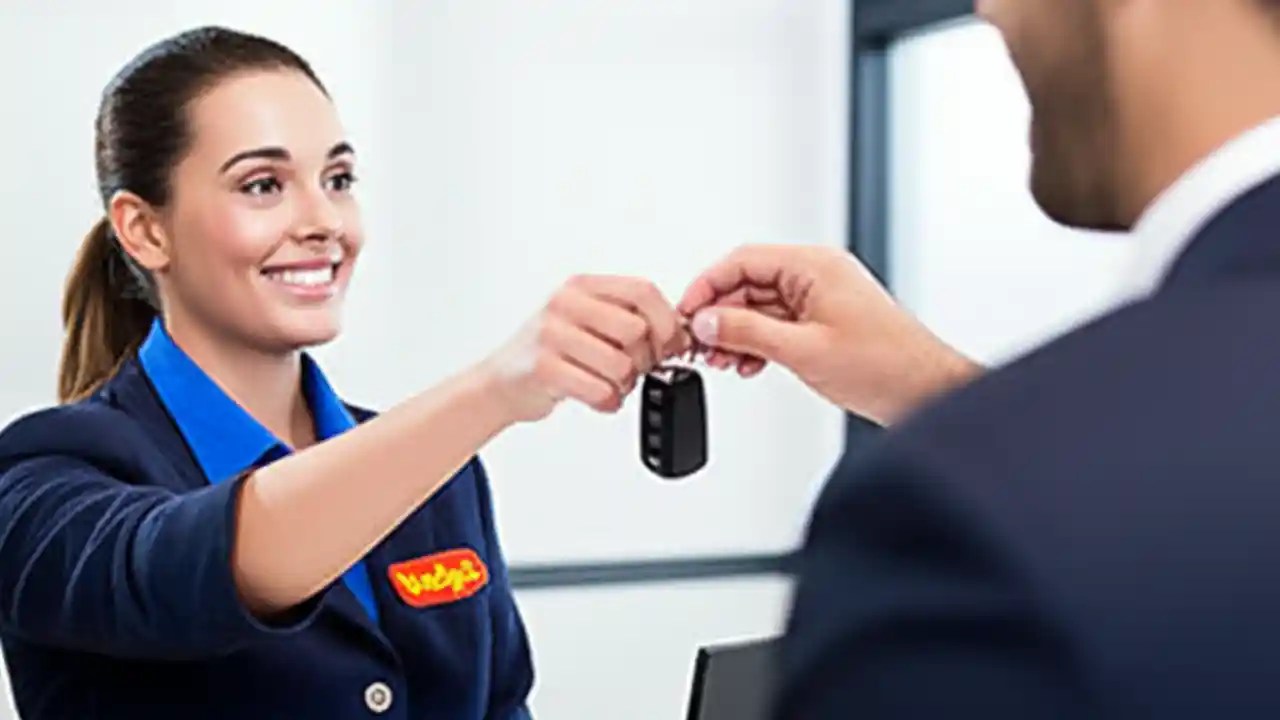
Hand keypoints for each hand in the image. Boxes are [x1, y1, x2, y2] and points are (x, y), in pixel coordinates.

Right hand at [481, 275, 691, 422]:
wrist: (500, 383)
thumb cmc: (550, 353)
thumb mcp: (586, 321)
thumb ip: (627, 318)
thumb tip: (679, 333)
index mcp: (582, 286)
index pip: (643, 291)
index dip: (667, 322)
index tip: (672, 345)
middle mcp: (565, 304)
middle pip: (637, 330)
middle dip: (646, 359)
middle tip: (636, 370)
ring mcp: (552, 334)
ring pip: (621, 365)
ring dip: (625, 385)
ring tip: (611, 384)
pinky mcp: (544, 368)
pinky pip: (599, 389)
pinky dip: (608, 401)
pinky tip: (598, 397)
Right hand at [678, 244, 980, 424]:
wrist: (924, 391)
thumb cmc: (885, 365)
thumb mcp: (802, 350)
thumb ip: (747, 332)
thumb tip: (708, 322)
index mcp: (815, 266)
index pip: (744, 260)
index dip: (708, 285)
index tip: (689, 312)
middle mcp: (818, 275)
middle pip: (750, 282)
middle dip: (721, 314)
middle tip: (701, 342)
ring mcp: (822, 298)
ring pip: (761, 305)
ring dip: (737, 332)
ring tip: (722, 358)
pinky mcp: (825, 322)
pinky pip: (778, 323)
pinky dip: (758, 341)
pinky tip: (748, 363)